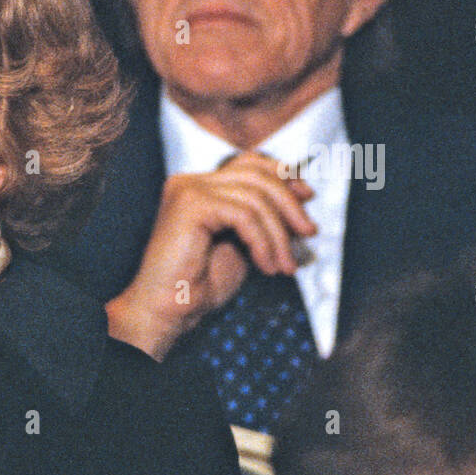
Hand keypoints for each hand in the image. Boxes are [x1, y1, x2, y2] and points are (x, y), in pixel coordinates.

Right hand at [106, 151, 316, 359]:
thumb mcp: (241, 242)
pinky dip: (263, 242)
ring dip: (278, 234)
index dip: (283, 174)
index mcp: (198, 186)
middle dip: (290, 204)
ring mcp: (188, 190)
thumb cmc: (200, 284)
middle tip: (308, 233)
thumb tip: (301, 194)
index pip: (249, 163)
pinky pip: (244, 215)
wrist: (167, 311)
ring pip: (255, 196)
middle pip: (257, 174)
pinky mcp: (191, 205)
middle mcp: (190, 181)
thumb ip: (261, 217)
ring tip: (285, 265)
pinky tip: (266, 267)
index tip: (308, 196)